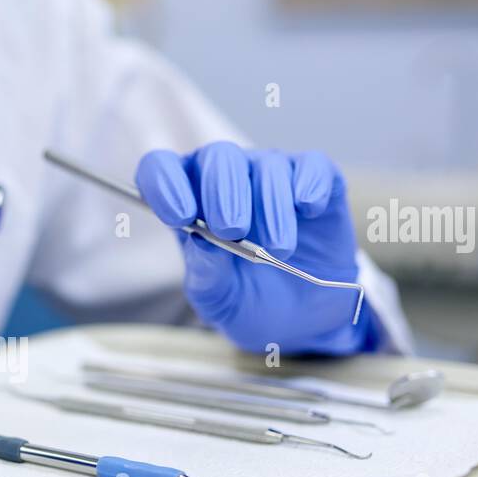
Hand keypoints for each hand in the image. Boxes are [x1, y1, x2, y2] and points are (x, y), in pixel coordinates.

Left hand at [135, 141, 377, 354]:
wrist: (300, 319)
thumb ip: (205, 272)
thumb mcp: (217, 300)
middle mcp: (227, 178)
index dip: (165, 184)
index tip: (180, 216)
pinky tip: (308, 210)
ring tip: (278, 248)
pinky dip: (310, 185)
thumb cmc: (247, 300)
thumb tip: (202, 240)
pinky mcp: (316, 181)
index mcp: (188, 200)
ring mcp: (272, 175)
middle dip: (222, 192)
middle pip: (217, 157)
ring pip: (267, 165)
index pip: (161, 168)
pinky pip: (313, 167)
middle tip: (232, 231)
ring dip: (271, 206)